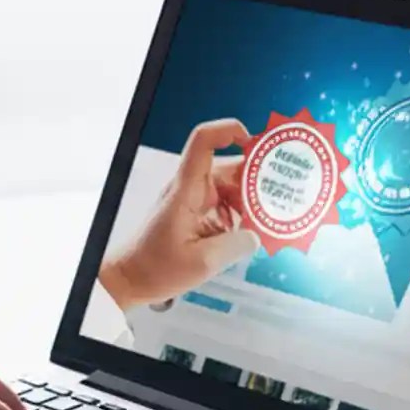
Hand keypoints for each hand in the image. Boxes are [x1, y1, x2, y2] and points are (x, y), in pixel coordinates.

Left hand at [99, 118, 260, 309]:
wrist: (129, 279)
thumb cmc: (154, 268)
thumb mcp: (202, 263)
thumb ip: (236, 246)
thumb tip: (256, 236)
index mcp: (186, 190)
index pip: (204, 142)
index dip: (228, 131)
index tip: (255, 142)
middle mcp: (190, 189)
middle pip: (229, 168)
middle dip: (256, 181)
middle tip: (279, 197)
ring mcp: (192, 200)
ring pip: (230, 188)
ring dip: (249, 202)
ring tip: (265, 221)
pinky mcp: (195, 213)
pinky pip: (224, 204)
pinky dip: (238, 215)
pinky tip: (248, 233)